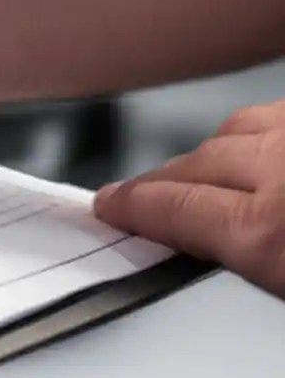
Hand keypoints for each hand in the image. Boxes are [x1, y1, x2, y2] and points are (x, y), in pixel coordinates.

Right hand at [94, 102, 284, 295]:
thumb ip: (249, 264)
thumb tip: (217, 259)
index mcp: (270, 232)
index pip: (174, 211)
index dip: (133, 207)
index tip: (110, 205)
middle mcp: (283, 167)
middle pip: (197, 164)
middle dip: (162, 180)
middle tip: (141, 196)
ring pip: (237, 127)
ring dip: (210, 151)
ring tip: (201, 171)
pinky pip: (275, 114)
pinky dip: (259, 132)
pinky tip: (263, 147)